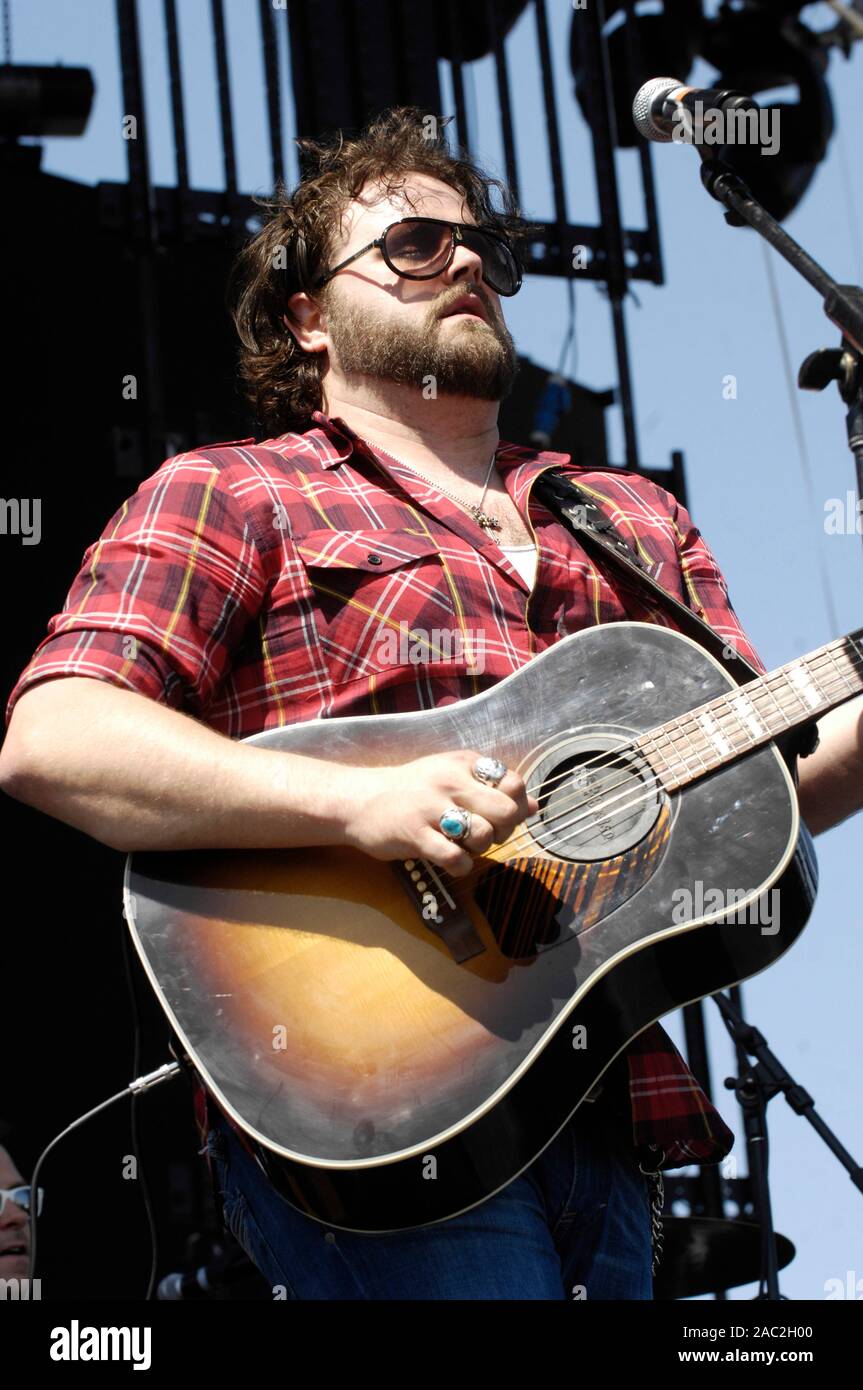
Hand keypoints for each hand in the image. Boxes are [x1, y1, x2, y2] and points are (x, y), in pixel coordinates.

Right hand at [339, 749, 538, 876]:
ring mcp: (432, 808)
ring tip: (460, 844)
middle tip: (485, 835)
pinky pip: (455, 858)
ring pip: (484, 836)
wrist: (359, 800)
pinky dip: (460, 866)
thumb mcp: (452, 776)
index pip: (514, 784)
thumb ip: (492, 788)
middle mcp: (450, 781)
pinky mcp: (415, 835)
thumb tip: (534, 805)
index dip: (515, 806)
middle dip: (504, 830)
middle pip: (507, 811)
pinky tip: (450, 860)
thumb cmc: (412, 790)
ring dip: (479, 848)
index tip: (497, 815)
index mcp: (463, 763)